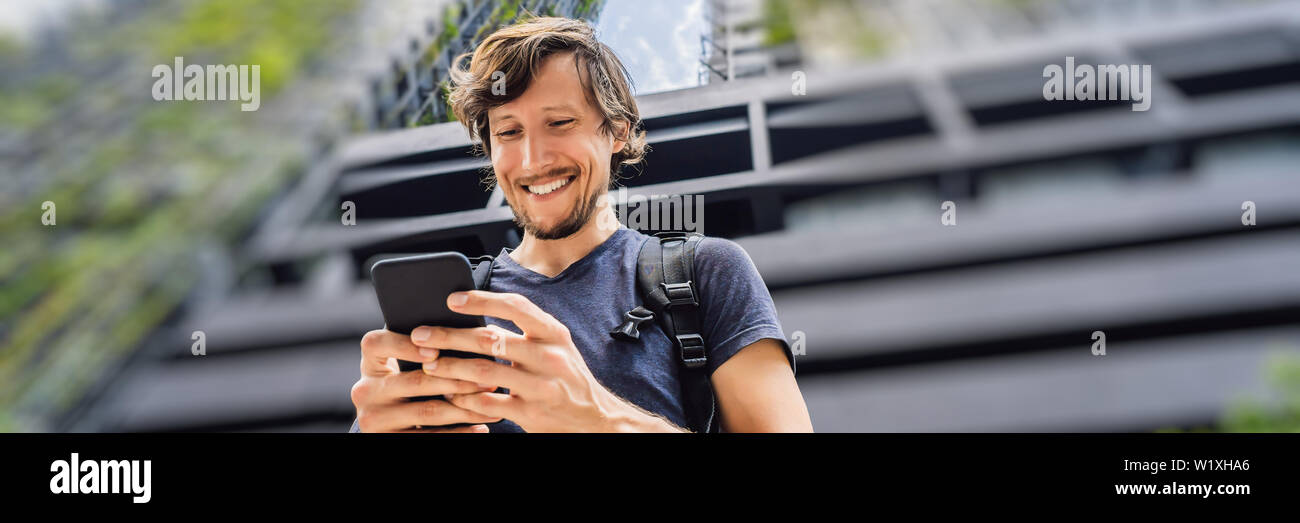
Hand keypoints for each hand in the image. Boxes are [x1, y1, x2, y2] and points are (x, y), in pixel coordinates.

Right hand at [350, 329, 503, 431]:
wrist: (386, 422)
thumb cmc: (405, 382)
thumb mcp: (401, 365)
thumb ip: (421, 347)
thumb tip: (466, 331)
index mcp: (370, 363)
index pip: (377, 344)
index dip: (405, 346)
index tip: (435, 351)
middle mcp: (365, 390)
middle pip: (415, 382)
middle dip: (458, 379)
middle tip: (488, 378)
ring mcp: (374, 418)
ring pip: (428, 411)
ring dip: (465, 407)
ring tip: (491, 400)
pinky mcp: (387, 439)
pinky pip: (429, 436)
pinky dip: (459, 432)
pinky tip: (480, 426)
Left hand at [410, 290, 669, 431]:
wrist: (594, 418)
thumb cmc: (568, 377)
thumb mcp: (556, 346)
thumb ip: (525, 330)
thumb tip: (476, 315)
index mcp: (553, 333)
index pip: (514, 307)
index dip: (481, 300)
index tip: (452, 299)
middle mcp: (548, 356)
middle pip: (489, 339)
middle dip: (449, 336)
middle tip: (421, 335)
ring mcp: (538, 386)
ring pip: (482, 372)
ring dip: (449, 367)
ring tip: (428, 364)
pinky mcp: (529, 413)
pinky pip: (486, 403)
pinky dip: (464, 399)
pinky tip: (450, 395)